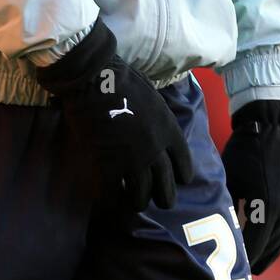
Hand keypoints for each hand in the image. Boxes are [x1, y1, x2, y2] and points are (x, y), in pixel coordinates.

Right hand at [32, 18, 192, 211]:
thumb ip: (160, 120)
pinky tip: (107, 197)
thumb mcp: (154, 98)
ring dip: (135, 201)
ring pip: (141, 199)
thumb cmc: (122, 79)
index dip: (180, 176)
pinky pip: (113, 195)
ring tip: (128, 199)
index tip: (175, 179)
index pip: (184, 167)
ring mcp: (132, 161)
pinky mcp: (107, 165)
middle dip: (161, 197)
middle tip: (151, 196)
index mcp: (169, 131)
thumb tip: (158, 130)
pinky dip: (110, 200)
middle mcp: (156, 151)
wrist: (94, 78)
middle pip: (167, 191)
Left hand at [221, 98, 279, 273]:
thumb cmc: (245, 151)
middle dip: (251, 262)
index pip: (252, 245)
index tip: (225, 271)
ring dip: (265, 254)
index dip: (239, 260)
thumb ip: (228, 207)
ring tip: (250, 266)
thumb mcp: (230, 180)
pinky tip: (265, 247)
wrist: (273, 128)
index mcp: (266, 207)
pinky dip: (276, 242)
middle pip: (268, 249)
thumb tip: (214, 230)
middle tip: (235, 275)